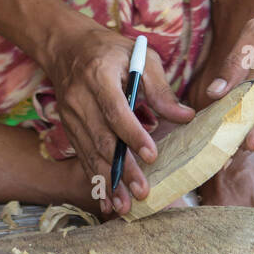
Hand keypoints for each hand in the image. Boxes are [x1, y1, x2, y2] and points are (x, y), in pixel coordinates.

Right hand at [44, 21, 193, 214]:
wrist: (67, 46)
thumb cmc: (111, 50)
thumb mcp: (141, 57)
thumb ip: (161, 89)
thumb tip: (186, 117)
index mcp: (99, 74)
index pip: (116, 109)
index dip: (133, 134)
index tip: (152, 155)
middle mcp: (80, 97)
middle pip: (102, 138)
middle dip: (123, 168)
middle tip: (142, 192)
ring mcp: (71, 114)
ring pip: (91, 153)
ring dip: (109, 181)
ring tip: (125, 207)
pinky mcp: (68, 127)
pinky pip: (83, 156)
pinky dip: (95, 179)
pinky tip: (107, 201)